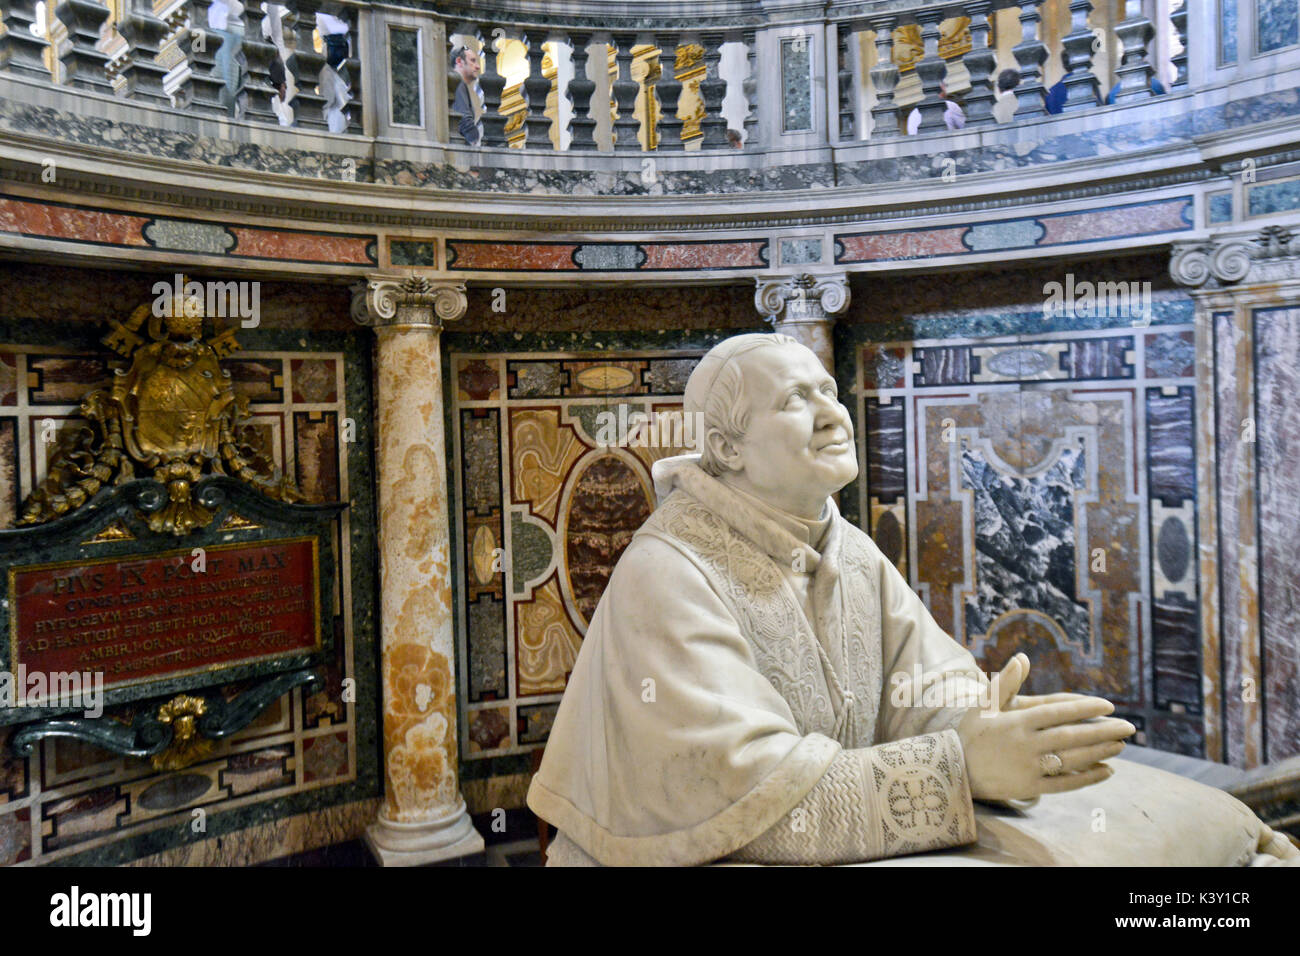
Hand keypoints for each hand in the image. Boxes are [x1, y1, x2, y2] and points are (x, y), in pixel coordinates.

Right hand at [955, 654, 1135, 800]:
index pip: (1058, 712)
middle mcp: (1025, 744)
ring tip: (1121, 745)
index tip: (1109, 705)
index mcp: (1016, 721)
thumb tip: (1022, 657)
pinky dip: (1088, 777)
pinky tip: (1106, 770)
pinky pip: (1065, 783)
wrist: (952, 770)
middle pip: (1072, 736)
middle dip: (1103, 730)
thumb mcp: (983, 704)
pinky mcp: (1030, 787)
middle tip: (1129, 726)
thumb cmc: (969, 733)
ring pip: (1072, 758)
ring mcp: (1029, 767)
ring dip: (1100, 752)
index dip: (1086, 708)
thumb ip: (1006, 682)